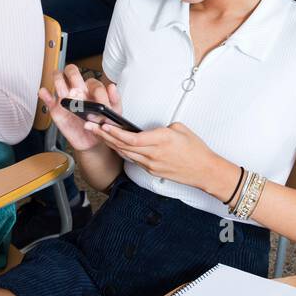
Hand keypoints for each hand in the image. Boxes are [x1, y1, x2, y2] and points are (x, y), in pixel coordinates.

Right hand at [39, 64, 122, 151]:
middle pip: (72, 71)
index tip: (100, 105)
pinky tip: (45, 93)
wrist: (93, 141)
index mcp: (92, 89)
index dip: (97, 93)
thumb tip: (111, 86)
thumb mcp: (114, 113)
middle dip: (73, 75)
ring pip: (58, 80)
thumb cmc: (102, 124)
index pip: (92, 81)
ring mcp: (66, 98)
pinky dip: (44, 94)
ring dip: (59, 82)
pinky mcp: (56, 109)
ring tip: (64, 94)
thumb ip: (114, 99)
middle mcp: (78, 90)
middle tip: (77, 90)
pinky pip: (47, 98)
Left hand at [92, 120, 233, 193]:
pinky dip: (122, 151)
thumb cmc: (196, 149)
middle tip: (90, 126)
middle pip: (123, 145)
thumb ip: (161, 128)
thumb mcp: (180, 129)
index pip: (131, 137)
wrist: (205, 171)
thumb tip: (150, 129)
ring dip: (110, 143)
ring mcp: (151, 165)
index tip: (103, 124)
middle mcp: (153, 154)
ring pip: (125, 153)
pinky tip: (114, 145)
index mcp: (160, 141)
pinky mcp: (152, 171)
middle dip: (104, 135)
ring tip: (98, 134)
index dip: (114, 132)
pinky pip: (133, 160)